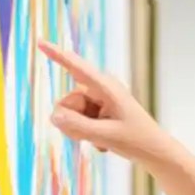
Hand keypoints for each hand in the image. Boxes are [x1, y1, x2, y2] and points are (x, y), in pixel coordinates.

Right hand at [37, 40, 173, 163]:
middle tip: (93, 137)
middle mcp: (101, 89)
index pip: (77, 68)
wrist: (155, 153)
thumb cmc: (137, 141)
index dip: (56, 54)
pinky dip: (87, 134)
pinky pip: (78, 121)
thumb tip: (54, 116)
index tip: (40, 41)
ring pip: (71, 114)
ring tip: (102, 140)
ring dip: (80, 130)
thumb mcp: (106, 136)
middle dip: (72, 122)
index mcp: (107, 87)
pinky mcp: (99, 112)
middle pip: (68, 102)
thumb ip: (78, 126)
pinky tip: (104, 142)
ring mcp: (100, 101)